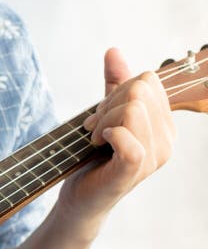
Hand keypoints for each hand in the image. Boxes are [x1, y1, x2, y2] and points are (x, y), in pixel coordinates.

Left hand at [56, 47, 175, 238]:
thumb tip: (113, 51)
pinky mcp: (134, 169)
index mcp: (164, 123)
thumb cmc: (93, 158)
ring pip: (132, 108)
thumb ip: (114, 83)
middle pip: (139, 90)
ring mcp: (154, 156)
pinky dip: (107, 133)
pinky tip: (99, 144)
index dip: (116, 92)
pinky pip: (128, 137)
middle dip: (107, 105)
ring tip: (95, 138)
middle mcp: (167, 139)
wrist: (81, 197)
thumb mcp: (105, 115)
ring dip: (102, 121)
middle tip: (95, 128)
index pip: (146, 80)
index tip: (101, 116)